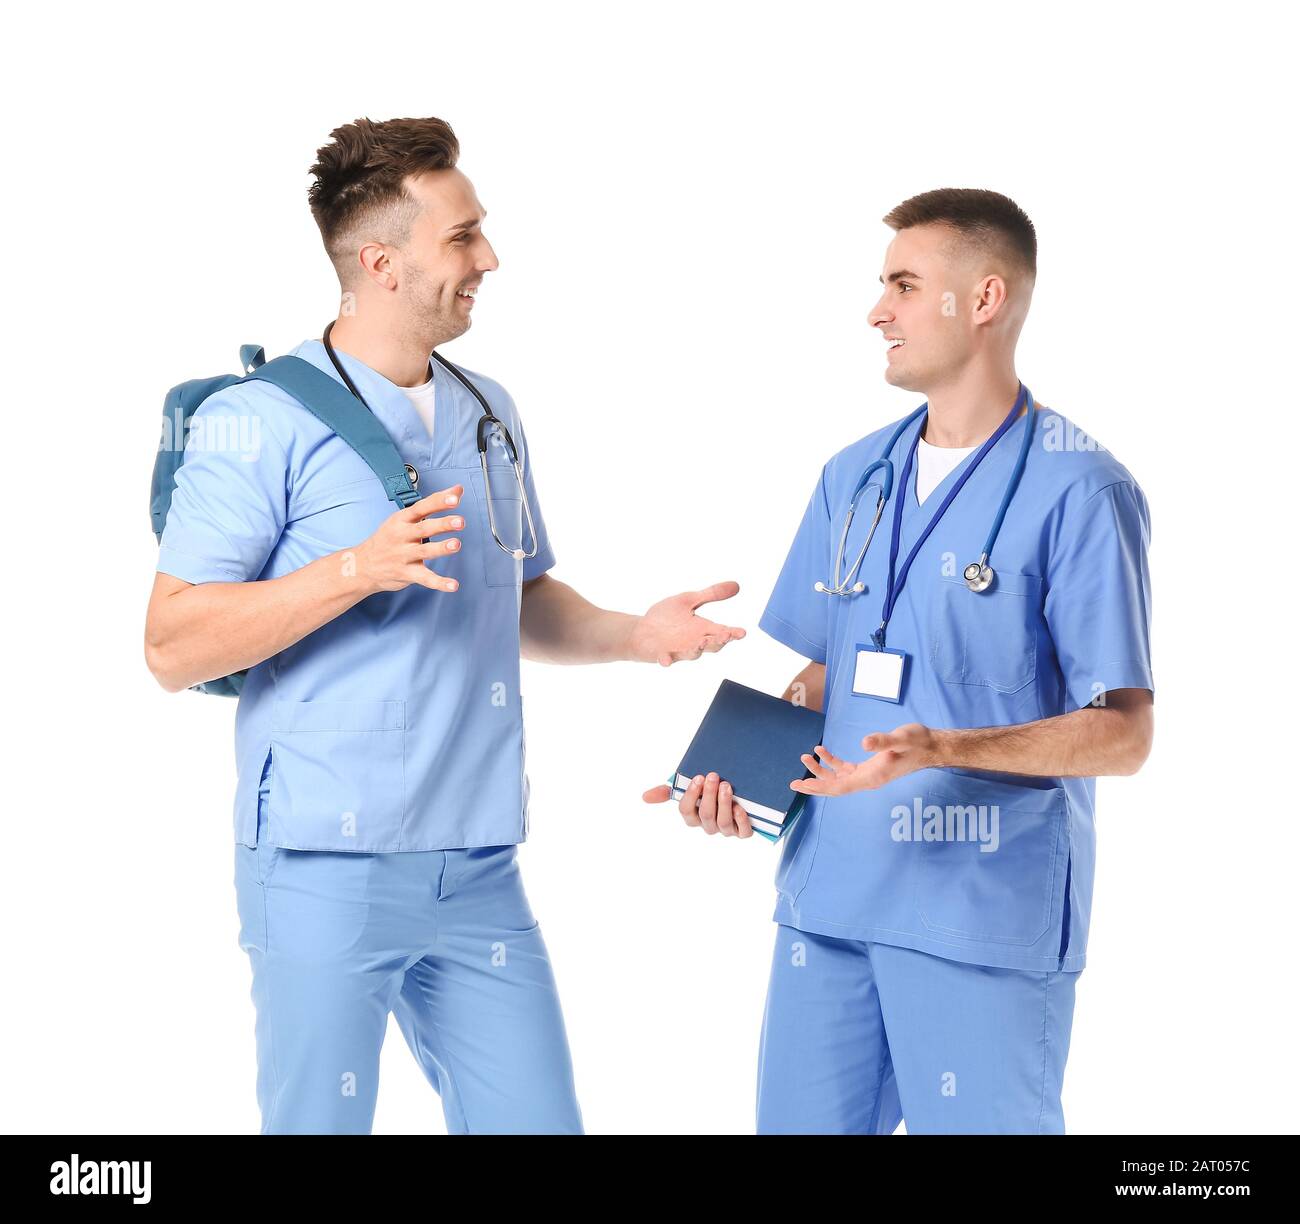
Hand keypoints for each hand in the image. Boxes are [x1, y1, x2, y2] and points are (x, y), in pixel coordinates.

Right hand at [350, 485, 465, 593]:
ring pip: (425, 551)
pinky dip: (439, 583)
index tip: (455, 497)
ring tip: (456, 544)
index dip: (438, 502)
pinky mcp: (407, 573)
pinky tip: (453, 585)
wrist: (362, 565)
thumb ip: (433, 505)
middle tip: (460, 521)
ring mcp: (404, 555)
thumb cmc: (388, 538)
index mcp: (402, 520)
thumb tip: (458, 490)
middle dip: (442, 524)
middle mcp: (402, 536)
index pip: (421, 507)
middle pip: (424, 528)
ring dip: (441, 548)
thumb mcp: (404, 518)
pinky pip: (425, 578)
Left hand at [629, 581, 746, 665]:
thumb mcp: (689, 600)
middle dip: (719, 641)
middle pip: (711, 645)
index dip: (733, 633)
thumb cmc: (666, 617)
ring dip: (696, 650)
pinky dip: (666, 659)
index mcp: (702, 629)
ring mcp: (679, 650)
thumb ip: (710, 594)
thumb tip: (736, 585)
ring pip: (692, 654)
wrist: (641, 629)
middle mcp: (694, 641)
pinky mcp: (663, 655)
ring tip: (700, 644)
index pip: (722, 632)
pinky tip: (665, 659)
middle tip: (726, 635)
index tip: (742, 632)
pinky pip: (666, 659)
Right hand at [642, 773, 752, 837]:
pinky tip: (739, 807)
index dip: (690, 795)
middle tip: (713, 776)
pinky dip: (741, 820)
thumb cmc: (708, 791)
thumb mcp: (689, 788)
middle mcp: (708, 825)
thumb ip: (668, 792)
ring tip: (726, 786)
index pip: (686, 810)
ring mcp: (726, 830)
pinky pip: (742, 831)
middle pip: (705, 815)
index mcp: (693, 816)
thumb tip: (645, 797)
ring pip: (722, 823)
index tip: (697, 777)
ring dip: (724, 804)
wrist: (738, 791)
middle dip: (708, 795)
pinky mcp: (743, 831)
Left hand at [789, 723, 935, 796]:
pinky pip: (846, 769)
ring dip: (820, 770)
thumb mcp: (901, 738)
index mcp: (873, 777)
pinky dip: (832, 762)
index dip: (821, 787)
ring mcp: (868, 775)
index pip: (841, 787)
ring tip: (804, 756)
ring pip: (838, 778)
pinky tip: (822, 750)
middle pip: (835, 787)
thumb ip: (883, 741)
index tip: (803, 785)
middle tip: (793, 782)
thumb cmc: (918, 742)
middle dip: (814, 784)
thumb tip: (864, 742)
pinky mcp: (869, 768)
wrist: (931, 746)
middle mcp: (868, 779)